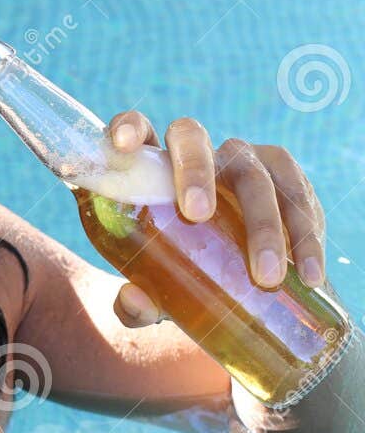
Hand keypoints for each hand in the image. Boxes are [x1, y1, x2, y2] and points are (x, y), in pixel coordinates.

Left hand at [106, 109, 327, 327]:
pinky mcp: (287, 178)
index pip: (135, 129)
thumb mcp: (156, 294)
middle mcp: (198, 154)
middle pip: (193, 137)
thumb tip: (134, 299)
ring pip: (254, 172)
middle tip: (196, 215)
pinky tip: (308, 273)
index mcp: (154, 169)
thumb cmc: (182, 278)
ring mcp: (244, 161)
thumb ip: (136, 305)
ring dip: (264, 223)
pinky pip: (299, 195)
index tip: (123, 145)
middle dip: (195, 171)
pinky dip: (306, 237)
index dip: (127, 127)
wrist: (244, 286)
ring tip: (267, 276)